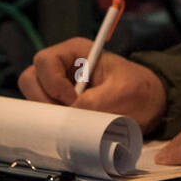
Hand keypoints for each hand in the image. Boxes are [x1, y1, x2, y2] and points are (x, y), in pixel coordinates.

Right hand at [18, 36, 166, 134]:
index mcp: (76, 52)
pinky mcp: (61, 105)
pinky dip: (52, 124)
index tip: (72, 100)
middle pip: (30, 79)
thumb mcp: (124, 93)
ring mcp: (59, 87)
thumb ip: (96, 102)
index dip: (53, 83)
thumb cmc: (140, 91)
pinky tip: (71, 129)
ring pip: (33, 98)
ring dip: (47, 114)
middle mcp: (62, 66)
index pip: (45, 61)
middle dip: (43, 100)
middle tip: (65, 116)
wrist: (150, 105)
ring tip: (73, 123)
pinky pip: (43, 114)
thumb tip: (70, 114)